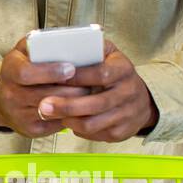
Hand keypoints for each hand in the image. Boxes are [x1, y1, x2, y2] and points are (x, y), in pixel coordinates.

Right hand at [0, 37, 92, 137]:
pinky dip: (71, 115)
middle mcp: (10, 94)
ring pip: (53, 111)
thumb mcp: (24, 52)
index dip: (50, 71)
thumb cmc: (20, 71)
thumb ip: (40, 44)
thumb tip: (68, 40)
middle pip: (44, 94)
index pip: (25, 73)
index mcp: (9, 70)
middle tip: (92, 82)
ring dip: (75, 103)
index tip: (71, 68)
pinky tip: (81, 107)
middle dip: (72, 89)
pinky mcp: (30, 130)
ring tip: (90, 93)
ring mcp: (19, 114)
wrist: (2, 101)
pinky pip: (55, 124)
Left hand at [33, 41, 158, 141]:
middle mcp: (129, 92)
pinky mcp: (122, 132)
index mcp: (124, 69)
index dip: (77, 78)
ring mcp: (128, 114)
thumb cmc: (113, 71)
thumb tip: (58, 48)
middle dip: (66, 106)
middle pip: (96, 104)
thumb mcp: (105, 53)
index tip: (54, 79)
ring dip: (68, 120)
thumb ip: (87, 48)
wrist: (140, 98)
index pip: (100, 74)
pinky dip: (77, 129)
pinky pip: (95, 134)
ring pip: (92, 123)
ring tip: (50, 114)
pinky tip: (66, 120)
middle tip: (42, 105)